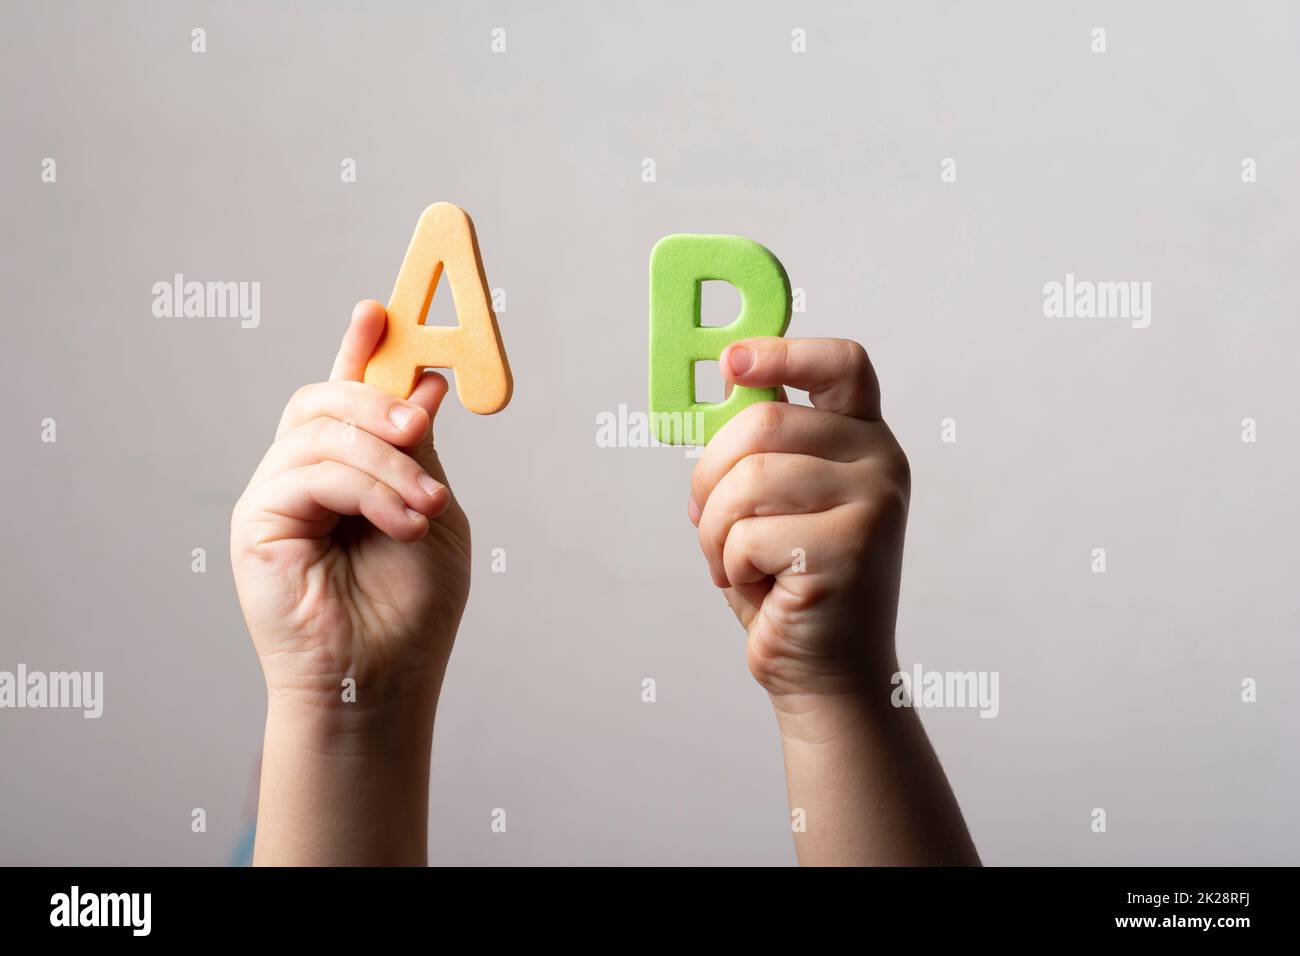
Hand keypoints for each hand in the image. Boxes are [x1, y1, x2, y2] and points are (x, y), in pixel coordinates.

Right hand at [231, 300, 470, 728]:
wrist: (386, 679)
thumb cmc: (412, 607)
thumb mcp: (433, 511)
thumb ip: (418, 449)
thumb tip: (422, 380)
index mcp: (349, 470)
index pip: (345, 395)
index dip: (359, 350)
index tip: (380, 310)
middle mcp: (305, 476)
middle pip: (323, 400)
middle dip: (376, 401)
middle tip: (421, 423)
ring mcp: (277, 497)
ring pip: (320, 433)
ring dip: (386, 462)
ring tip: (426, 505)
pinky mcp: (257, 523)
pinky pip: (306, 473)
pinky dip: (364, 489)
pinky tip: (401, 521)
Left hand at [690, 336, 909, 702]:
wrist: (824, 673)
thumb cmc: (787, 583)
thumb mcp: (767, 501)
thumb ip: (756, 445)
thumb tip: (725, 383)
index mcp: (862, 438)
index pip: (841, 365)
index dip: (784, 352)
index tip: (731, 361)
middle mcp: (880, 461)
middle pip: (767, 423)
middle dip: (710, 474)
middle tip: (703, 517)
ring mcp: (873, 503)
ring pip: (749, 479)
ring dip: (715, 529)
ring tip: (732, 560)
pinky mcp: (852, 548)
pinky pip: (750, 533)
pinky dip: (732, 564)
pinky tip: (760, 586)